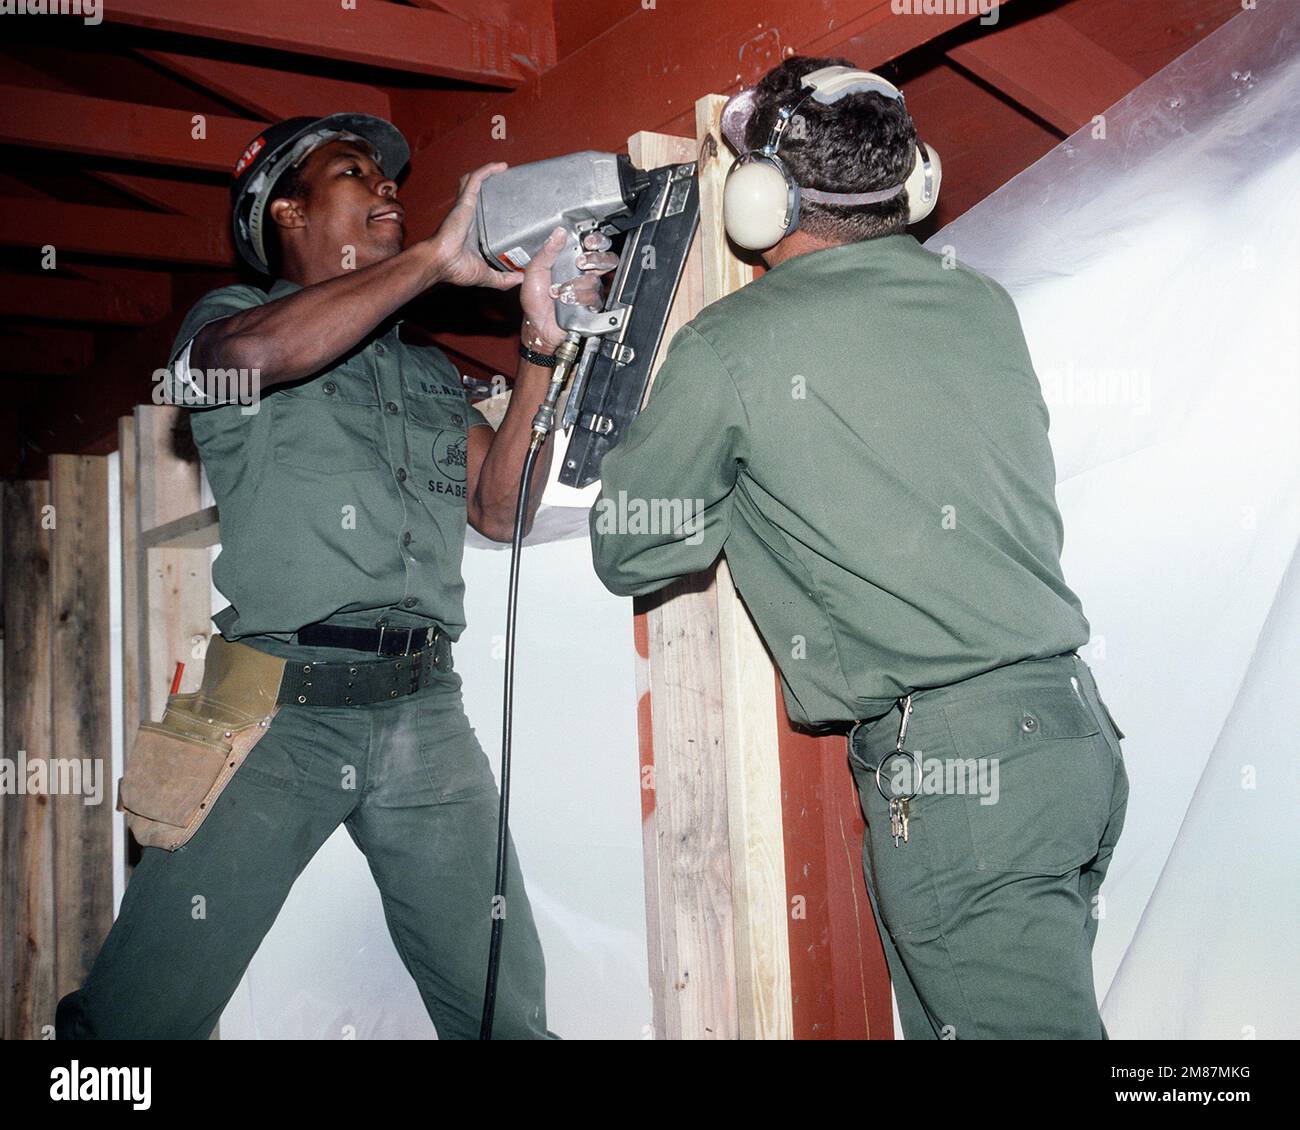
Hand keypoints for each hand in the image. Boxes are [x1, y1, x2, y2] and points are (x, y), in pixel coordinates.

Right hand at [424, 162, 524, 290]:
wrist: (440, 262)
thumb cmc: (455, 268)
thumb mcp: (486, 275)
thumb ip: (503, 278)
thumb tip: (521, 279)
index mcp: (474, 231)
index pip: (485, 213)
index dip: (497, 206)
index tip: (514, 204)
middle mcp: (470, 216)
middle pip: (481, 194)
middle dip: (493, 185)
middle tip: (512, 182)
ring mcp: (466, 206)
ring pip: (477, 182)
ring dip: (489, 173)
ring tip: (506, 170)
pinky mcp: (465, 201)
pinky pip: (476, 179)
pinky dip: (488, 170)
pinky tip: (502, 166)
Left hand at [520, 228, 619, 351]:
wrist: (537, 324)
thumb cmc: (535, 299)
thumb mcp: (535, 270)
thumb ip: (548, 251)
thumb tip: (559, 232)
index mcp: (572, 260)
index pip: (594, 245)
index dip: (597, 240)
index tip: (588, 242)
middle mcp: (584, 273)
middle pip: (608, 260)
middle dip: (597, 259)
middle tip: (581, 263)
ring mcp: (589, 290)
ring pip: (596, 281)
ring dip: (575, 285)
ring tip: (559, 291)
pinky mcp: (591, 306)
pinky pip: (594, 299)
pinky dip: (578, 299)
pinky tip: (566, 301)